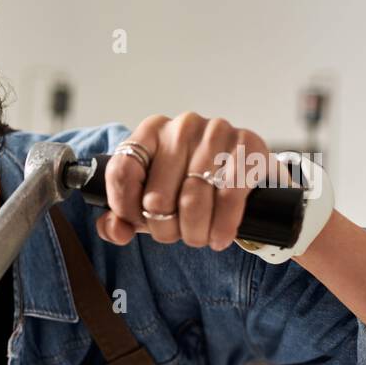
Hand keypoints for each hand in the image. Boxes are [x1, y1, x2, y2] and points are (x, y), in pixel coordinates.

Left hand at [96, 113, 276, 251]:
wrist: (239, 167)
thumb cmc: (186, 183)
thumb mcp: (148, 196)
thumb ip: (119, 218)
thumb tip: (117, 231)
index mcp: (150, 132)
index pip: (122, 173)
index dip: (125, 208)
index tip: (138, 220)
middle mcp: (181, 127)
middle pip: (157, 197)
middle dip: (164, 227)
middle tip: (175, 233)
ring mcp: (216, 133)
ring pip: (192, 202)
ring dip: (193, 232)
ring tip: (197, 237)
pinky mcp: (248, 147)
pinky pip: (229, 198)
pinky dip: (222, 226)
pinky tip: (219, 237)